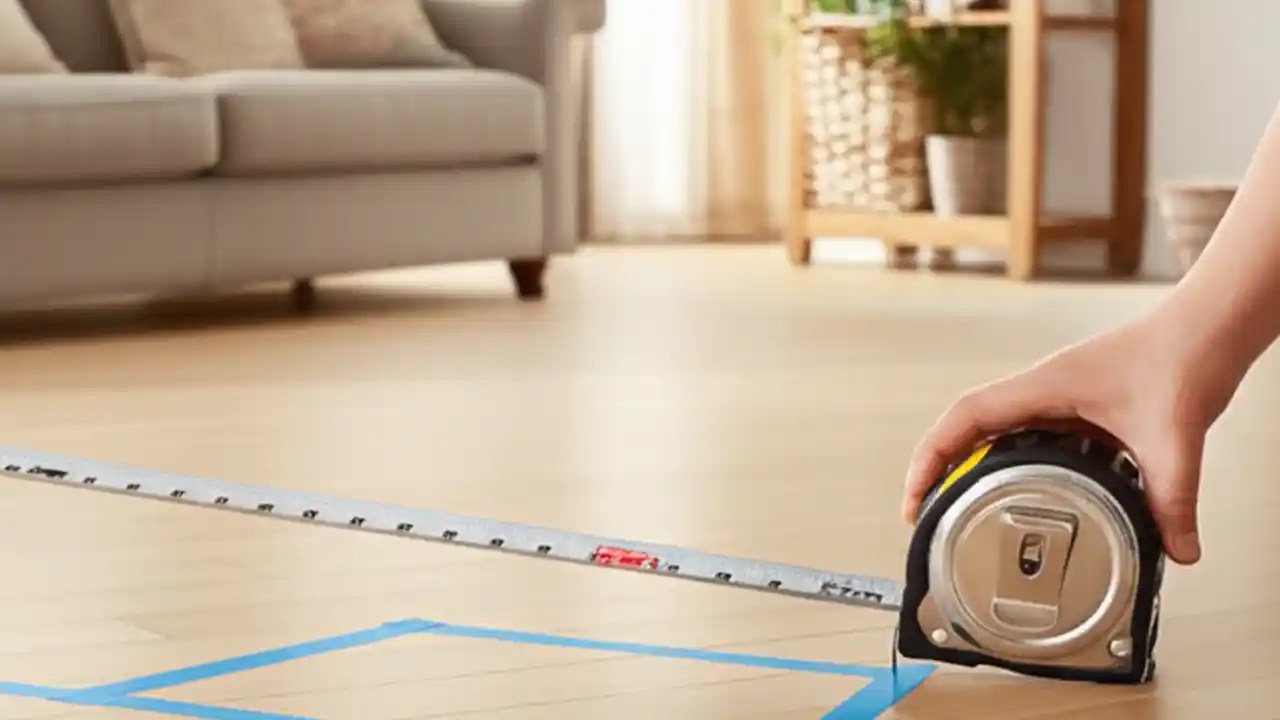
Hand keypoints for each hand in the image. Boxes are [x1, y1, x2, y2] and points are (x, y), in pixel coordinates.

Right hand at [901, 309, 1243, 565]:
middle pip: (965, 426)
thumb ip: (1174, 499)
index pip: (965, 418)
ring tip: (953, 505)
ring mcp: (1054, 396)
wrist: (1207, 328)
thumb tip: (1178, 552)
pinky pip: (1020, 434)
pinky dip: (1001, 460)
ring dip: (963, 462)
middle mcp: (1039, 389)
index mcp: (1043, 387)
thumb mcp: (1173, 438)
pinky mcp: (1073, 406)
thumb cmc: (1183, 355)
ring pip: (990, 429)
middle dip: (936, 467)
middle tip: (926, 513)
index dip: (931, 457)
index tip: (916, 498)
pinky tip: (1012, 488)